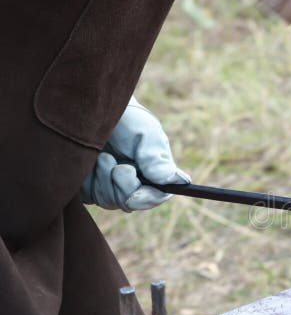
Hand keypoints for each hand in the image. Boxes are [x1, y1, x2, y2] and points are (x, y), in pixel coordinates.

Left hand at [81, 96, 190, 211]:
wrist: (96, 110)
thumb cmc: (128, 119)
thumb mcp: (146, 135)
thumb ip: (157, 159)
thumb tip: (179, 180)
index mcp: (155, 176)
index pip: (154, 198)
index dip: (145, 200)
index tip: (134, 194)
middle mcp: (136, 186)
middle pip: (128, 203)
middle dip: (119, 184)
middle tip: (111, 160)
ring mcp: (112, 188)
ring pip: (107, 201)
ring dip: (102, 178)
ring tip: (101, 155)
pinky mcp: (91, 188)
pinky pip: (88, 196)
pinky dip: (87, 179)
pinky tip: (89, 160)